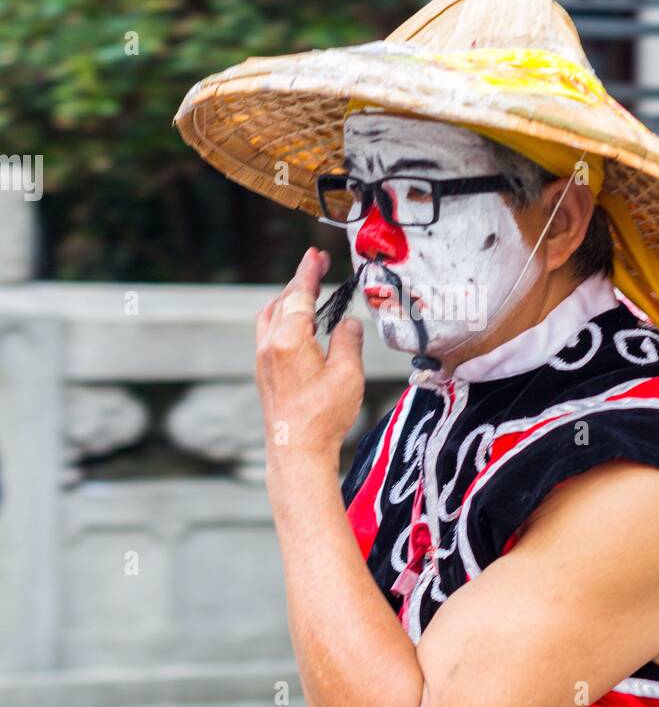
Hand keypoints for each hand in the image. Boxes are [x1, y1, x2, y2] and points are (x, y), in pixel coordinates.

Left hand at [256, 246, 364, 474]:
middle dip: (299, 281)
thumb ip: (348, 341)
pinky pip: (267, 332)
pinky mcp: (263, 373)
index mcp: (289, 340)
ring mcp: (262, 360)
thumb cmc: (323, 417)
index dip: (308, 272)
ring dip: (286, 299)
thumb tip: (348, 324)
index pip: (299, 295)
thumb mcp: (347, 374)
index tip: (315, 255)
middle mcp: (269, 345)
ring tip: (304, 291)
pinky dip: (280, 318)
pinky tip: (294, 324)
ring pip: (270, 316)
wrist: (296, 452)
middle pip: (282, 301)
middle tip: (315, 265)